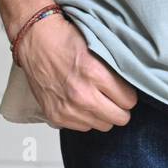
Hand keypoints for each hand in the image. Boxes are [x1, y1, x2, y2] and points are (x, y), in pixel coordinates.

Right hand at [14, 11, 138, 131]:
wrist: (34, 40)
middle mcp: (82, 95)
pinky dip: (84, 117)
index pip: (129, 101)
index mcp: (95, 74)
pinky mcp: (55, 116)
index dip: (128, 94)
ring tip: (95, 98)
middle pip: (119, 118)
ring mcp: (67, 109)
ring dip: (102, 114)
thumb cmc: (65, 39)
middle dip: (120, 108)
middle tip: (114, 97)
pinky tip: (79, 102)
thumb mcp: (98, 47)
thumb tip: (132, 85)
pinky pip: (82, 128)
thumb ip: (115, 69)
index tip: (124, 90)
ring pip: (103, 126)